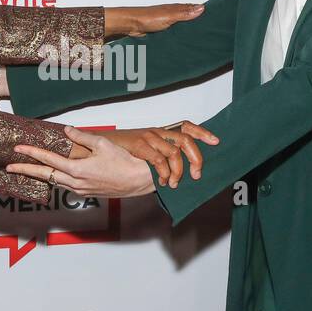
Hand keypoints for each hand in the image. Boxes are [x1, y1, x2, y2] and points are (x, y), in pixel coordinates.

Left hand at [8, 126, 156, 197]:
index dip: (31, 153)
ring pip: (54, 182)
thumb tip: (67, 131)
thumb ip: (82, 137)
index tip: (18, 148)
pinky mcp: (86, 193)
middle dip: (25, 170)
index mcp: (77, 169)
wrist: (138, 181)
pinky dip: (55, 179)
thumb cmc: (124, 162)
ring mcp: (80, 190)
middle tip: (9, 166)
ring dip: (40, 175)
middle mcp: (75, 182)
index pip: (48, 159)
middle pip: (44, 175)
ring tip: (27, 169)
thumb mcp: (103, 144)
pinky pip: (65, 186)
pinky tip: (53, 174)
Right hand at [100, 121, 218, 187]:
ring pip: (174, 152)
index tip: (216, 141)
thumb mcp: (143, 153)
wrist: (95, 146)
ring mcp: (148, 137)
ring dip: (178, 171)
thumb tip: (177, 174)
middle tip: (195, 175)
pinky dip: (163, 172)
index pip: (186, 126)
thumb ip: (160, 159)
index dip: (202, 132)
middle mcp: (157, 132)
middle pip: (186, 140)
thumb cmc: (120, 153)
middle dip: (196, 158)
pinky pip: (158, 158)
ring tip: (174, 183)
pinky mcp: (138, 144)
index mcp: (161, 133)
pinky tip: (162, 182)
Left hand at [104, 3, 203, 37]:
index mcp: (176, 9)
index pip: (194, 9)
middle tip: (210, 28)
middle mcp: (173, 14)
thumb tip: (201, 8)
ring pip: (182, 26)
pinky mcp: (162, 31)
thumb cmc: (148, 17)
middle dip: (198, 21)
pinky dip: (180, 35)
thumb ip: (185, 13)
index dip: (203, 11)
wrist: (132, 25)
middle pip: (189, 17)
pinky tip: (183, 40)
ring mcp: (168, 23)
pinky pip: (174, 33)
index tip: (215, 16)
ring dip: (189, 30)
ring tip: (200, 36)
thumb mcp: (170, 16)